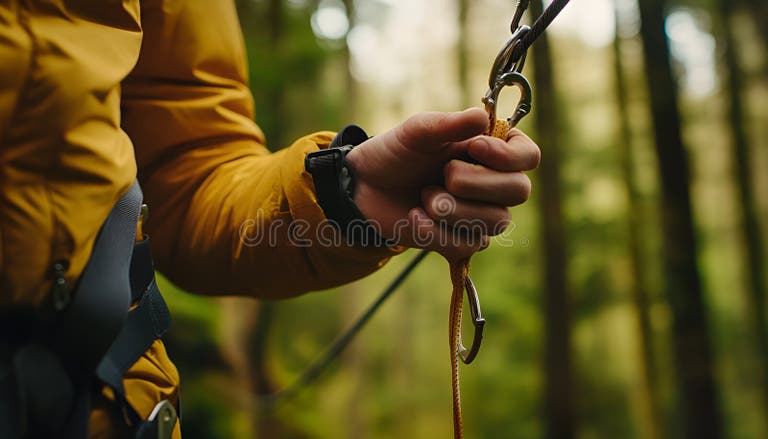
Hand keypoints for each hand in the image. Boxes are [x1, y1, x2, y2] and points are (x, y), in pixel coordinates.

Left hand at [344, 108, 540, 261]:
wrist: (364, 188)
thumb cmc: (395, 153)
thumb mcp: (416, 132)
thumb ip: (448, 125)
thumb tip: (482, 117)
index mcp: (490, 150)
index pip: (529, 157)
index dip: (510, 157)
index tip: (476, 148)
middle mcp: (492, 183)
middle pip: (519, 191)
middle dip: (478, 184)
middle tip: (443, 175)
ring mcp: (479, 215)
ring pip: (496, 222)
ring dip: (454, 209)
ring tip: (424, 197)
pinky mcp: (460, 241)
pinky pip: (467, 245)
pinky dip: (436, 232)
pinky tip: (415, 217)